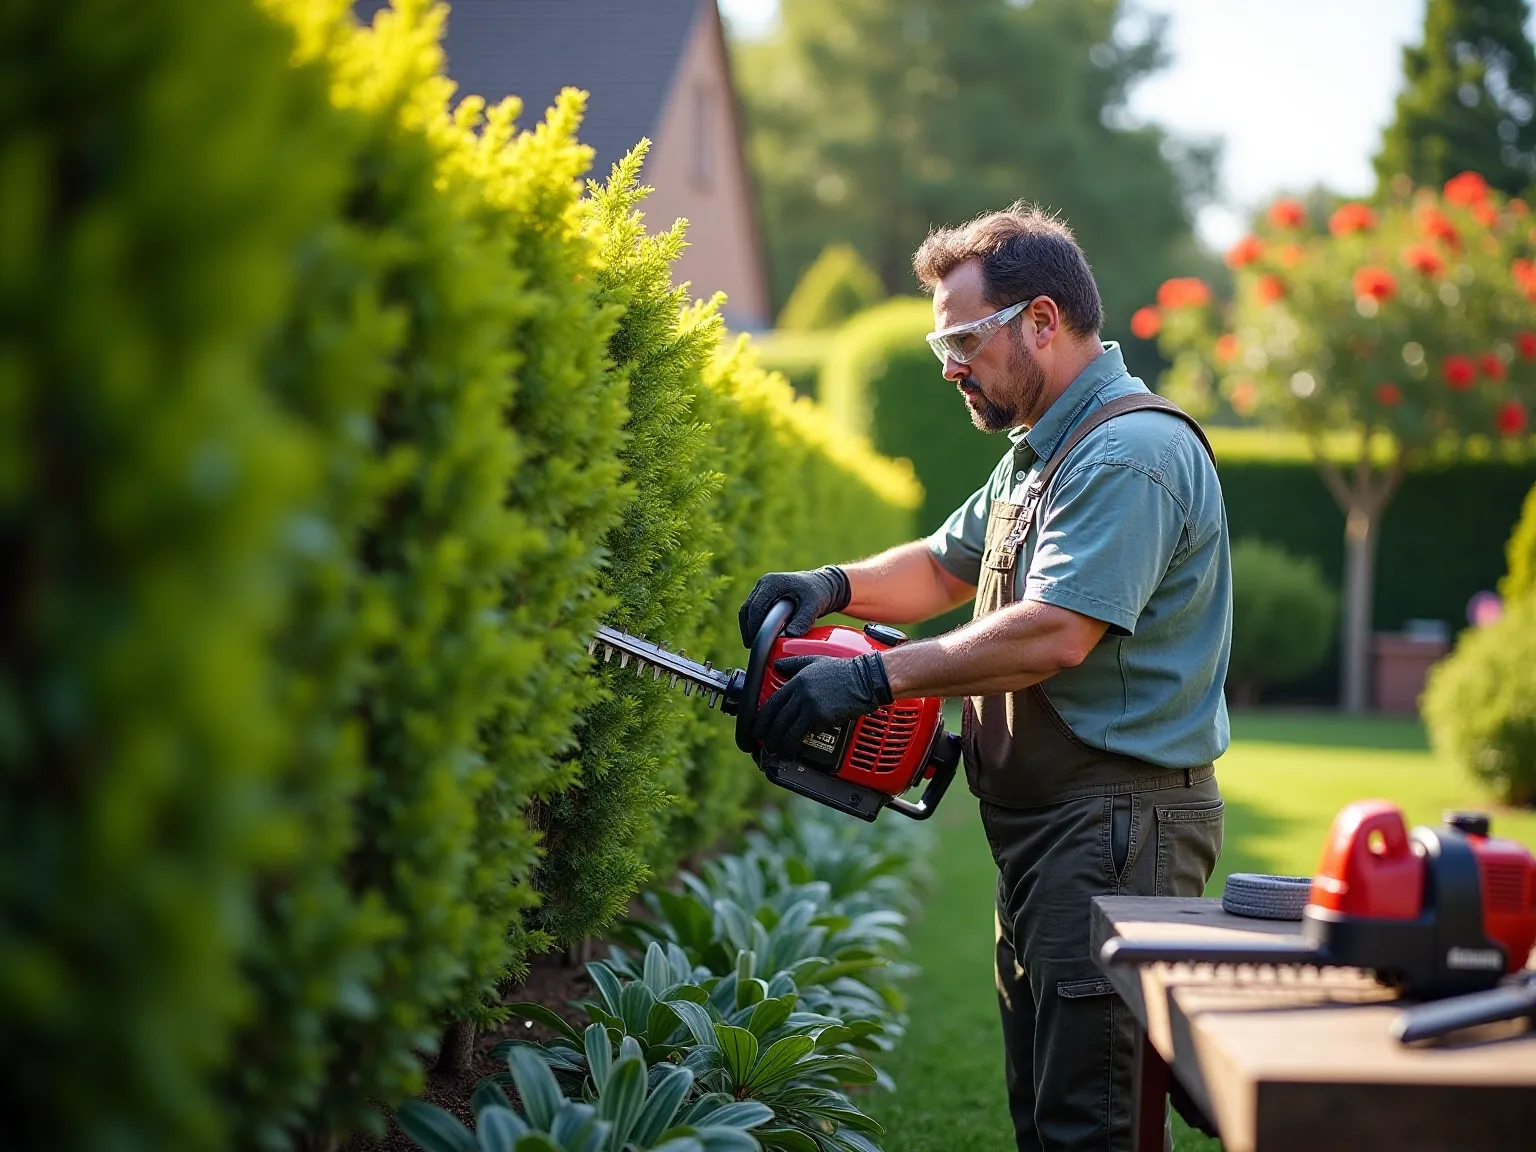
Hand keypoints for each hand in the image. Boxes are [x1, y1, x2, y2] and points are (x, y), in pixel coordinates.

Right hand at [738, 567, 851, 646]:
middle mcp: (764, 583)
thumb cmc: (819, 593)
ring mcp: (763, 587)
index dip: (752, 627)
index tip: (755, 643)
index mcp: (772, 583)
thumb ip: (803, 619)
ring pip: (748, 610)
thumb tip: (791, 634)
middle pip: (747, 609)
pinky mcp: (765, 594)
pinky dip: (754, 623)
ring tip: (754, 644)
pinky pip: (754, 610)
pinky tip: (759, 636)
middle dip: (748, 629)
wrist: (824, 585)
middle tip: (752, 647)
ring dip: (749, 627)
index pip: (755, 608)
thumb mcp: (814, 606)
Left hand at [752, 653, 892, 754]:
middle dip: (770, 736)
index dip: (762, 719)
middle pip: (778, 720)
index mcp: (797, 681)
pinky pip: (810, 733)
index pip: (772, 703)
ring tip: (780, 751)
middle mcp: (801, 694)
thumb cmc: (843, 670)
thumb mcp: (816, 661)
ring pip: (790, 731)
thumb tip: (778, 664)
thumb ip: (794, 663)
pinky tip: (800, 746)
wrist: (865, 678)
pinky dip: (804, 740)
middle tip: (766, 745)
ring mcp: (812, 706)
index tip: (758, 729)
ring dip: (783, 744)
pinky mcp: (824, 717)